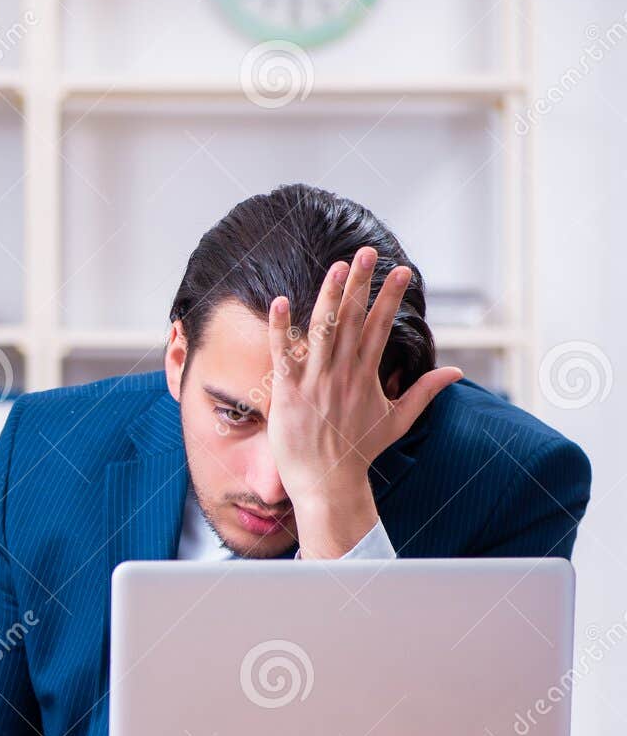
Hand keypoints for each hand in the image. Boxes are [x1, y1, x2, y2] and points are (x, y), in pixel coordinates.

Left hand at [267, 246, 462, 557]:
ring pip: (323, 331)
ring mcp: (315, 383)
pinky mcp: (288, 394)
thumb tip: (455, 373)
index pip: (381, 328)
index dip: (390, 297)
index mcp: (367, 377)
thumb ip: (424, 392)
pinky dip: (280, 329)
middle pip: (354, 321)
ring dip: (330, 297)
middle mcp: (343, 375)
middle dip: (361, 284)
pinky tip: (280, 302)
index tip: (401, 270)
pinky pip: (283, 355)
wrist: (328, 484)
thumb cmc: (358, 453)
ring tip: (337, 266)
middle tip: (367, 251)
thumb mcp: (397, 421)